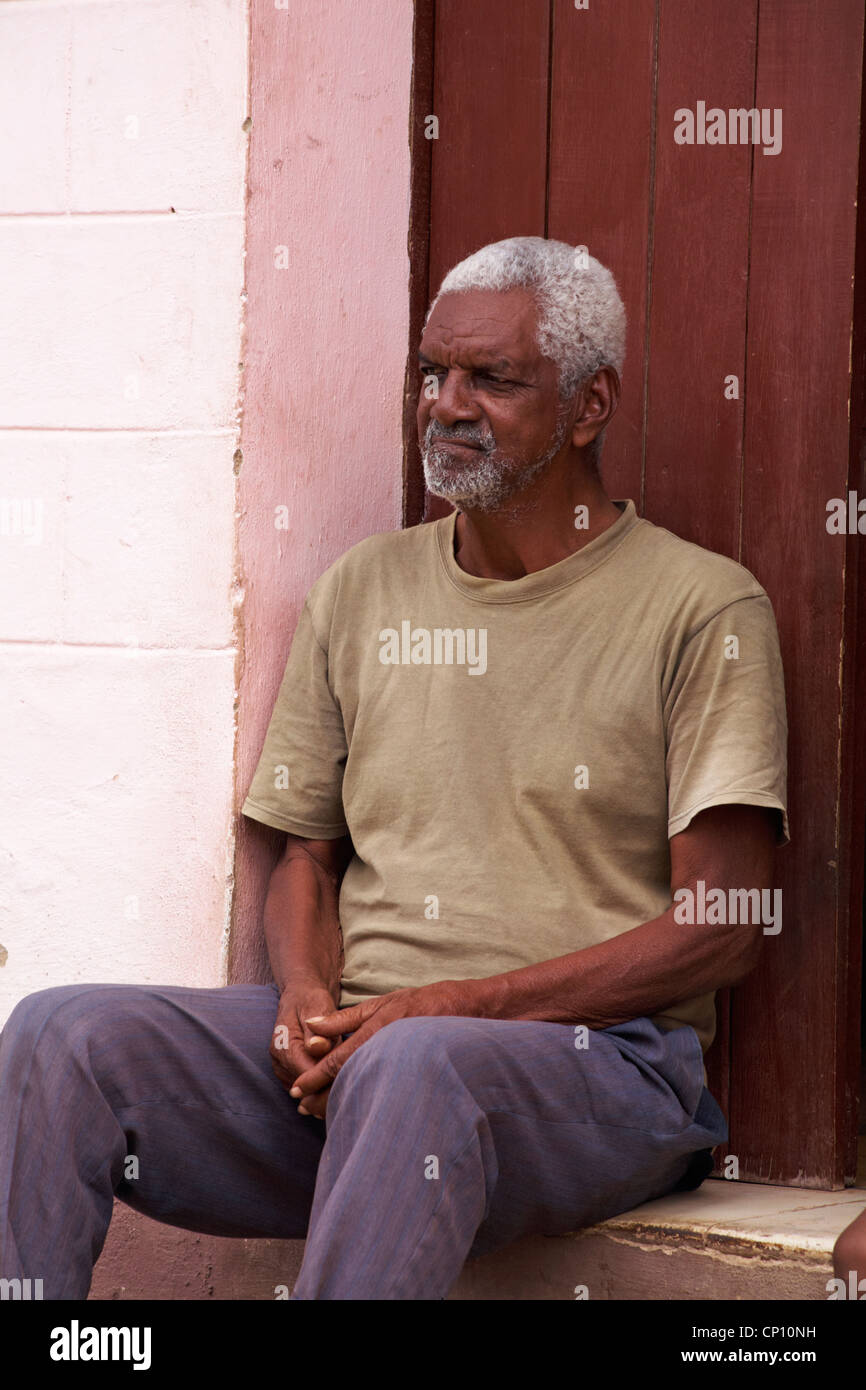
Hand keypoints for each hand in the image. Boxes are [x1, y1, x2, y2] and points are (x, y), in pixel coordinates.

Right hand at [270, 984, 342, 1120]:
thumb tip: (316, 1048)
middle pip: (306, 1086)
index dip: (329, 1079)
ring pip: (307, 1091)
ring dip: (326, 1088)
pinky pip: (306, 1088)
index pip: (306, 1074)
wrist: (301, 995)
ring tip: (351, 1083)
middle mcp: (279, 1060)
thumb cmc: (312, 999)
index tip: (353, 1078)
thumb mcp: (317, 1006)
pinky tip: (340, 1081)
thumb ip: (318, 1030)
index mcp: (283, 1045)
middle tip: (358, 1084)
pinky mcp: (289, 1073)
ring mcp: (282, 1069)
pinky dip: (322, 1086)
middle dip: (330, 1086)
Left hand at [288, 979, 477, 1103]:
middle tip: (303, 1109)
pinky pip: (381, 1093)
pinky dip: (363, 1101)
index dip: (314, 1079)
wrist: (464, 1010)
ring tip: (320, 1112)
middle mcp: (386, 1052)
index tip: (296, 1091)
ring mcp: (400, 1067)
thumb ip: (344, 1018)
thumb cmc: (420, 1003)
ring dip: (340, 1103)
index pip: (336, 1061)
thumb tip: (312, 1025)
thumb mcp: (381, 1004)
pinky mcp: (411, 1077)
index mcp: (375, 1032)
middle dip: (322, 1099)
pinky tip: (352, 1106)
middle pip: (346, 1083)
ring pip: (362, 1092)